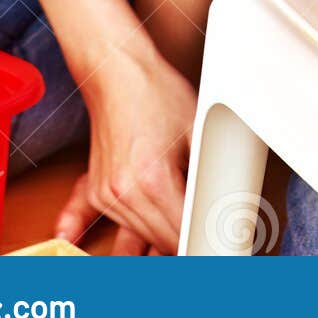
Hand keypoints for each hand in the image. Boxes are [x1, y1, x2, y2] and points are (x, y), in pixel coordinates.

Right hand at [54, 36, 198, 255]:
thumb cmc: (156, 93)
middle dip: (185, 243)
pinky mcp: (97, 189)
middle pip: (161, 242)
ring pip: (139, 237)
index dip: (204, 241)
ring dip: (159, 240)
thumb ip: (208, 174)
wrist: (118, 71)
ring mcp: (107, 194)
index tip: (216, 245)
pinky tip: (97, 244)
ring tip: (180, 239)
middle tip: (206, 242)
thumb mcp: (197, 132)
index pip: (183, 233)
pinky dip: (108, 232)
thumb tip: (220, 205)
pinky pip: (100, 222)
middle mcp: (124, 193)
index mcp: (153, 180)